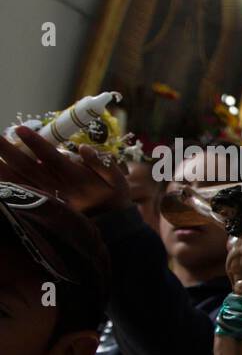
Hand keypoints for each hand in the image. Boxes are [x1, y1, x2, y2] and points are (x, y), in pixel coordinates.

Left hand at [0, 125, 130, 215]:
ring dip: (3, 166)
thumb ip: (102, 163)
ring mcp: (50, 195)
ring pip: (21, 179)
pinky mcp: (45, 202)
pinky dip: (8, 182)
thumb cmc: (114, 197)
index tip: (20, 129)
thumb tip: (83, 148)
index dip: (36, 144)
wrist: (111, 225)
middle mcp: (59, 186)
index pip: (53, 158)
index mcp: (76, 178)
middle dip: (9, 151)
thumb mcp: (117, 179)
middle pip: (29, 167)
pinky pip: (22, 191)